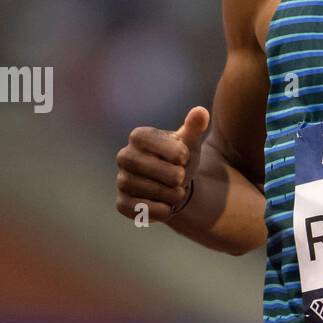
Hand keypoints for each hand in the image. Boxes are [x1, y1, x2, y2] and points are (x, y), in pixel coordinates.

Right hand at [115, 105, 209, 221]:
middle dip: (178, 177)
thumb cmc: (180, 159)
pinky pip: (143, 209)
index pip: (163, 147)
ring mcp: (121, 180)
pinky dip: (161, 210)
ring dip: (173, 195)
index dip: (180, 155)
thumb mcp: (189, 142)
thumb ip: (194, 127)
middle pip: (159, 171)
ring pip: (154, 192)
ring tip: (176, 191)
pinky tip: (167, 206)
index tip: (183, 158)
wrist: (172, 186)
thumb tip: (201, 111)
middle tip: (181, 178)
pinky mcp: (122, 203)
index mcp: (139, 136)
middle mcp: (125, 157)